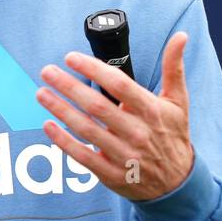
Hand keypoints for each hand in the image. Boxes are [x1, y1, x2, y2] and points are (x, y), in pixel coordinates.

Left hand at [35, 32, 193, 200]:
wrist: (178, 183)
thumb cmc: (173, 135)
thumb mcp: (178, 102)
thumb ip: (174, 68)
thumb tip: (180, 36)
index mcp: (152, 111)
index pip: (120, 85)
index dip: (93, 69)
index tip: (70, 57)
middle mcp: (138, 133)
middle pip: (97, 106)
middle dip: (69, 86)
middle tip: (47, 72)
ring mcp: (124, 155)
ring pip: (86, 130)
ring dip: (60, 110)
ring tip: (41, 93)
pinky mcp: (112, 174)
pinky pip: (83, 156)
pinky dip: (63, 141)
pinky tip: (47, 125)